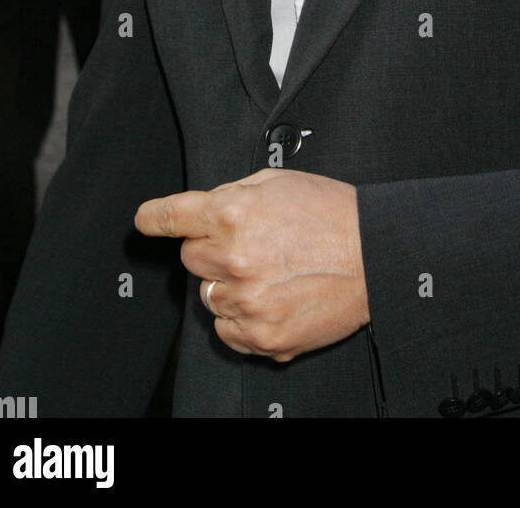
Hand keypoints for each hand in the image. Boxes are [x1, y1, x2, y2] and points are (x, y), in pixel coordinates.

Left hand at [135, 169, 369, 360]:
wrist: (375, 256)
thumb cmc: (333, 214)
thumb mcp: (281, 183)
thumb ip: (236, 193)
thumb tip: (205, 209)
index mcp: (234, 212)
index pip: (173, 216)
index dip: (154, 218)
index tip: (144, 221)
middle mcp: (233, 256)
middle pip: (190, 258)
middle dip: (212, 250)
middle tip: (252, 246)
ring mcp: (246, 300)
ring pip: (210, 296)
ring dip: (231, 286)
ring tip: (273, 273)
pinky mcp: (262, 336)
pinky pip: (227, 332)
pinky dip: (243, 319)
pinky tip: (274, 299)